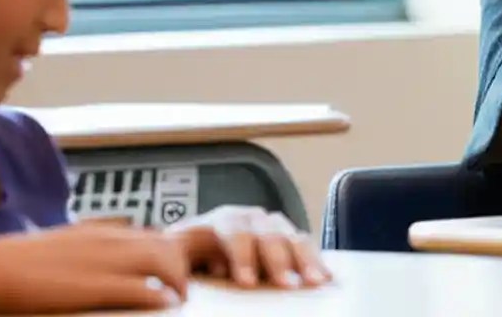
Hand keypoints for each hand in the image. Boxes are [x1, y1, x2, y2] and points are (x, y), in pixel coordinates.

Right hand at [0, 221, 189, 312]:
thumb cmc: (20, 262)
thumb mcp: (62, 248)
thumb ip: (86, 253)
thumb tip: (99, 266)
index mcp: (100, 233)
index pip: (150, 235)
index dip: (168, 253)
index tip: (171, 272)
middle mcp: (107, 240)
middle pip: (164, 243)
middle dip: (180, 265)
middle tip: (182, 288)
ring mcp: (103, 261)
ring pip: (161, 259)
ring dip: (177, 279)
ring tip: (179, 297)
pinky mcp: (95, 285)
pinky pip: (140, 287)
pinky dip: (158, 296)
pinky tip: (166, 304)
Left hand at [166, 205, 331, 289]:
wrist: (205, 240)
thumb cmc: (190, 249)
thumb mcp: (177, 251)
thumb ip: (175, 259)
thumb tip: (174, 278)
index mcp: (223, 220)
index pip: (234, 231)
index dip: (242, 255)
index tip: (246, 280)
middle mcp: (252, 219)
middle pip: (269, 232)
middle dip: (278, 259)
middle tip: (286, 283)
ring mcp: (272, 227)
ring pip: (292, 235)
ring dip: (304, 259)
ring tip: (314, 281)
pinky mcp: (288, 240)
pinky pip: (306, 244)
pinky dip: (317, 260)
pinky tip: (326, 276)